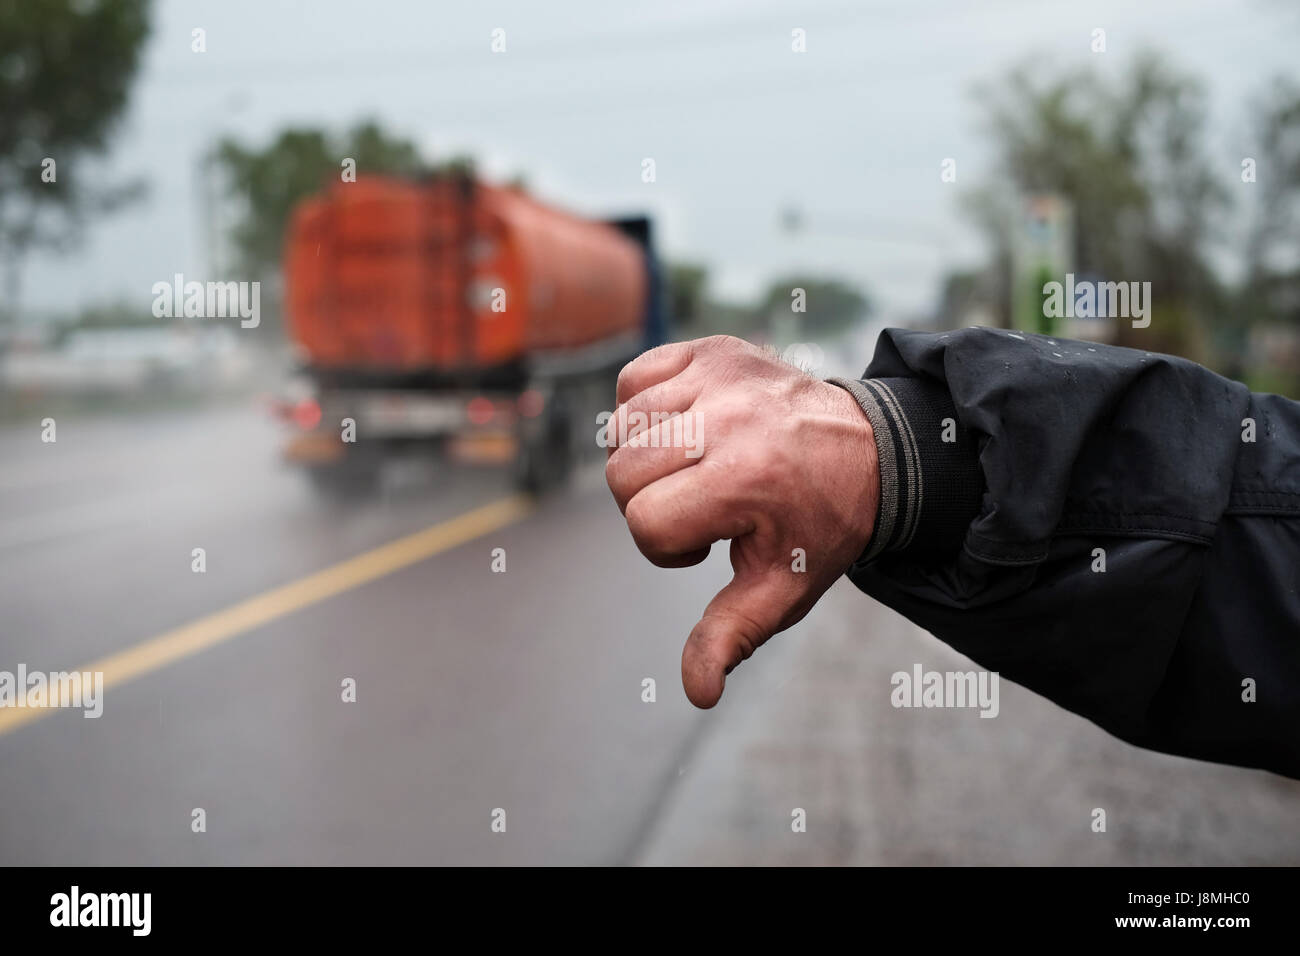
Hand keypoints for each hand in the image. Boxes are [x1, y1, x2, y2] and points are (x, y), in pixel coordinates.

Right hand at [605, 335, 878, 707]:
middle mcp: (729, 418)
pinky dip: (648, 407)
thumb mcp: (783, 588)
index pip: (645, 521)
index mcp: (746, 480)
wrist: (871, 452)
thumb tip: (698, 692)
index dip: (668, 546)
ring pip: (622, 426)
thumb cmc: (821, 525)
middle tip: (704, 506)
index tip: (712, 543)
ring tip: (699, 468)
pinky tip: (688, 429)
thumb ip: (731, 635)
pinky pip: (636, 377)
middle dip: (652, 503)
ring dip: (648, 457)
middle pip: (620, 473)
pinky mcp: (713, 348)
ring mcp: (720, 375)